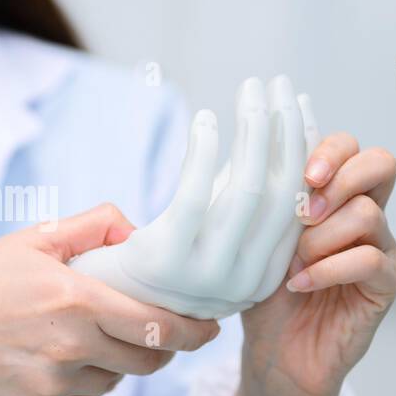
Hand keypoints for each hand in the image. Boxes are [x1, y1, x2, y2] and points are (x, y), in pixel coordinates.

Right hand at [0, 203, 219, 395]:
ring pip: (116, 381)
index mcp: (76, 300)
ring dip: (117, 363)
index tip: (208, 327)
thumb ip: (94, 226)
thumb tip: (139, 231)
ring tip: (88, 339)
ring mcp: (53, 384)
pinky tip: (59, 359)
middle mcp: (69, 347)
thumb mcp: (36, 238)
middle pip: (148, 360)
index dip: (194, 331)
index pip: (159, 325)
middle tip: (154, 331)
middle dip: (161, 347)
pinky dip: (85, 382)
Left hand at [68, 76, 318, 318]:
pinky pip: (196, 195)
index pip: (298, 203)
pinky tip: (204, 119)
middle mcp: (243, 283)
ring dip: (253, 129)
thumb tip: (270, 135)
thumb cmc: (151, 262)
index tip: (296, 106)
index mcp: (262, 278)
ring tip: (250, 89)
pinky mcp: (166, 261)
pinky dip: (204, 152)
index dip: (303, 149)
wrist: (92, 310)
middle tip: (278, 85)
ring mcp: (206, 276)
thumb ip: (241, 197)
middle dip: (286, 131)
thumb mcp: (211, 233)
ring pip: (247, 190)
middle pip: (283, 193)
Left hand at [232, 135, 395, 395]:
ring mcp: (381, 249)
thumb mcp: (254, 240)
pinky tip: (299, 284)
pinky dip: (327, 270)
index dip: (330, 149)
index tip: (302, 175)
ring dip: (321, 236)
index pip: (351, 146)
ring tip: (292, 263)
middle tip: (303, 213)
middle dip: (339, 179)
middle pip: (381, 164)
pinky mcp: (384, 286)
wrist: (275, 355)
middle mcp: (366, 216)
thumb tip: (250, 152)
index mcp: (335, 196)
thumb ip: (264, 199)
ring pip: (368, 214)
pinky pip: (369, 260)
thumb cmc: (262, 293)